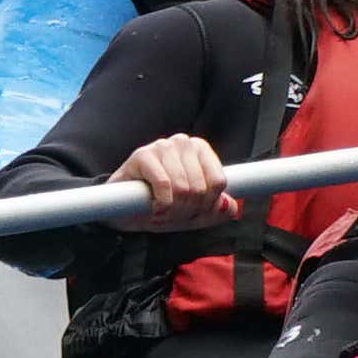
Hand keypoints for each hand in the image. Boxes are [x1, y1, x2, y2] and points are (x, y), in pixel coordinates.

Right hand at [117, 134, 237, 229]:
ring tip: (163, 212)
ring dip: (174, 211)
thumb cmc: (161, 206)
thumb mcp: (194, 213)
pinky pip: (165, 186)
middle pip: (201, 187)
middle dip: (188, 210)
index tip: (194, 212)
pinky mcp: (142, 155)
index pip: (218, 181)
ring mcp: (162, 146)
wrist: (125, 211)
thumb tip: (233, 208)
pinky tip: (153, 208)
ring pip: (183, 188)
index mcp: (200, 150)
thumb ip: (217, 210)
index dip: (208, 205)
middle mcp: (183, 142)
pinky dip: (161, 205)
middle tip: (173, 215)